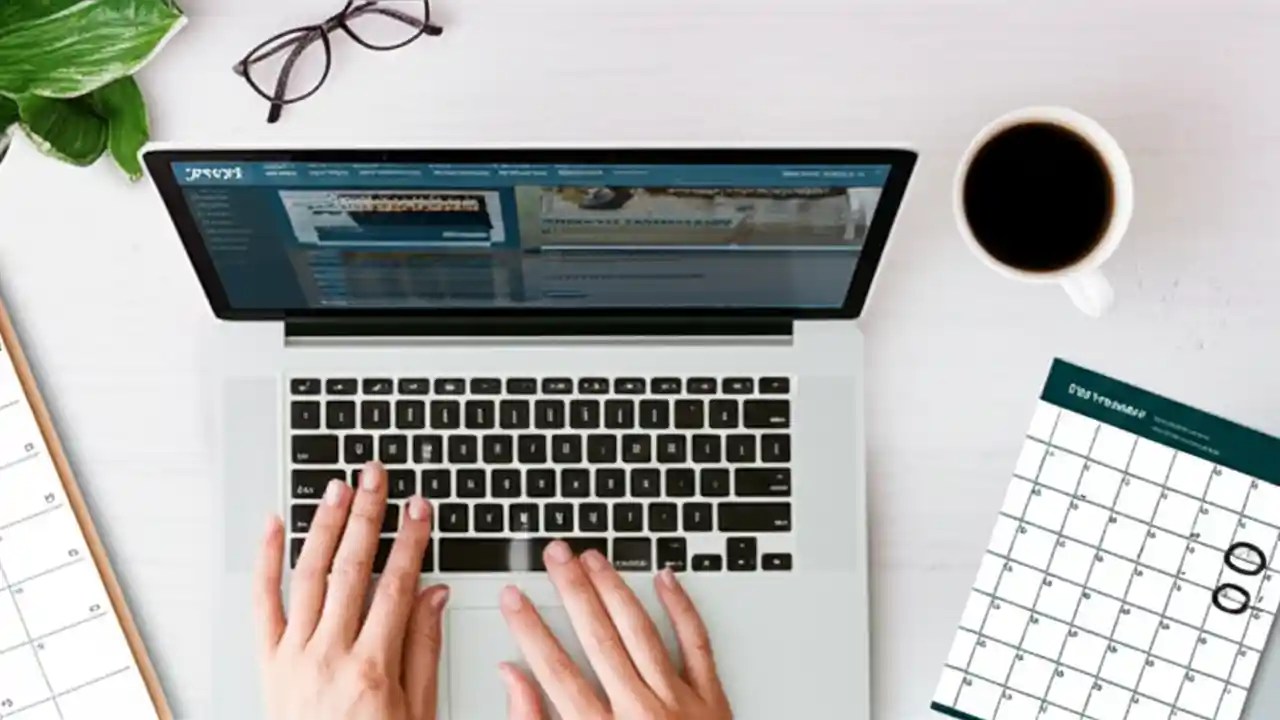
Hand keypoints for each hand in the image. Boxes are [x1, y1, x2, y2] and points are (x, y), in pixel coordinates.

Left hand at [254, 462, 448, 719]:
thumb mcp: (417, 713)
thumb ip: (423, 650)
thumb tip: (432, 595)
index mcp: (372, 669)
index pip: (395, 585)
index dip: (410, 541)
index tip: (419, 509)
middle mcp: (328, 657)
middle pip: (350, 569)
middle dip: (367, 516)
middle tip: (376, 477)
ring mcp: (292, 657)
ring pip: (308, 576)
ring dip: (324, 526)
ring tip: (336, 489)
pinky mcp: (267, 664)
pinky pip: (262, 604)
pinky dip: (266, 561)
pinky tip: (275, 526)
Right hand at [499, 541, 732, 718]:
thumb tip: (511, 679)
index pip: (554, 669)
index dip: (529, 628)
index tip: (513, 598)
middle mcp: (639, 714)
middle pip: (597, 637)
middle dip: (571, 589)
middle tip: (554, 554)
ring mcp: (679, 705)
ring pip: (641, 631)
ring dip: (614, 588)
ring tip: (593, 557)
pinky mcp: (713, 702)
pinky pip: (697, 644)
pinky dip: (682, 607)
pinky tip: (664, 578)